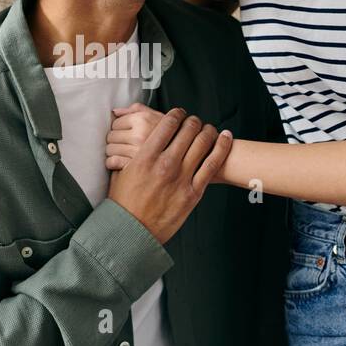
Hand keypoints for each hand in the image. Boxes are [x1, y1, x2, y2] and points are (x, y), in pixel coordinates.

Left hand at [105, 102, 166, 169]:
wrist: (184, 155)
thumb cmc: (171, 136)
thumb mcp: (157, 116)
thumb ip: (136, 109)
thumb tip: (116, 111)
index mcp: (143, 120)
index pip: (116, 122)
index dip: (118, 127)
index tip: (122, 132)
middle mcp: (139, 134)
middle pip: (111, 136)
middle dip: (114, 139)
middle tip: (122, 143)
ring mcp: (137, 151)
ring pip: (110, 149)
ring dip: (113, 151)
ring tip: (121, 152)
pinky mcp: (135, 167)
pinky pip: (113, 161)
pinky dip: (112, 162)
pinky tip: (119, 162)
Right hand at [106, 108, 232, 245]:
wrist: (132, 233)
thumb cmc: (124, 205)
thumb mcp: (120, 173)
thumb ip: (128, 154)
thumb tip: (130, 140)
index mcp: (145, 156)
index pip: (167, 124)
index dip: (176, 114)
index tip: (179, 113)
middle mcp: (166, 163)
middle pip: (188, 129)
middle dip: (193, 121)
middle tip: (194, 121)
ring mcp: (182, 178)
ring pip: (203, 142)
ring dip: (208, 130)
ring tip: (208, 128)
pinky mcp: (194, 192)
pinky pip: (213, 163)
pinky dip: (221, 147)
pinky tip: (225, 138)